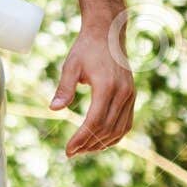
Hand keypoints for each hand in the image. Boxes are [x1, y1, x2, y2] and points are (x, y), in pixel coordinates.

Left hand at [50, 19, 136, 157]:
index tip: (68, 150)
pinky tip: (100, 141)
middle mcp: (123, 94)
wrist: (107, 33)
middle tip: (72, 153)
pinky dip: (114, 136)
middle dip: (89, 145)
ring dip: (102, 144)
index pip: (95, 122)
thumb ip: (64, 88)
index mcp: (107, 87)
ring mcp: (130, 95)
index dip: (81, 139)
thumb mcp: (71, 66)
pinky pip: (126, 123)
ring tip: (83, 150)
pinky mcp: (132, 96)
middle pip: (107, 130)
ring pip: (119, 130)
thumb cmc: (86, 48)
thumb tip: (54, 109)